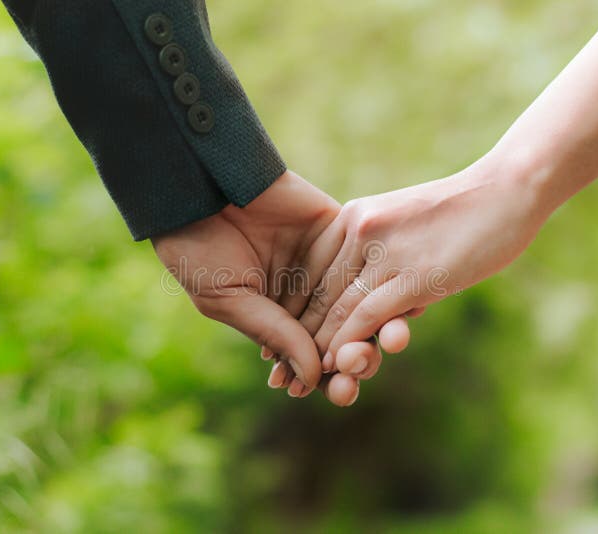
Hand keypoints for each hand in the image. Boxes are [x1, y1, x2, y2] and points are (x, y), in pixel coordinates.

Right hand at [152, 170, 408, 403]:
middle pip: (342, 333)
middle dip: (356, 356)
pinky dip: (386, 281)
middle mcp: (305, 292)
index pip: (310, 354)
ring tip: (384, 345)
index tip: (340, 394)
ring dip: (376, 326)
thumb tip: (312, 379)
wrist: (199, 184)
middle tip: (361, 370)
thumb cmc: (198, 249)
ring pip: (361, 301)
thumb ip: (275, 334)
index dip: (327, 376)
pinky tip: (399, 305)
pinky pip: (369, 258)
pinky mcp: (337, 229)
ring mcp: (323, 260)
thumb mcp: (230, 299)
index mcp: (275, 314)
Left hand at [298, 156, 548, 373]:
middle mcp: (360, 230)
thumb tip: (362, 295)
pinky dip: (345, 343)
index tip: (279, 337)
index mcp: (354, 216)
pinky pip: (366, 316)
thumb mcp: (404, 223)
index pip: (308, 269)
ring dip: (317, 348)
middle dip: (296, 334)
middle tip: (276, 368)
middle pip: (315, 292)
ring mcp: (386, 252)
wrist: (508, 190)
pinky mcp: (414, 275)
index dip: (291, 308)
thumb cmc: (460, 212)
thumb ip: (378, 252)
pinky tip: (333, 364)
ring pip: (336, 308)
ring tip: (299, 376)